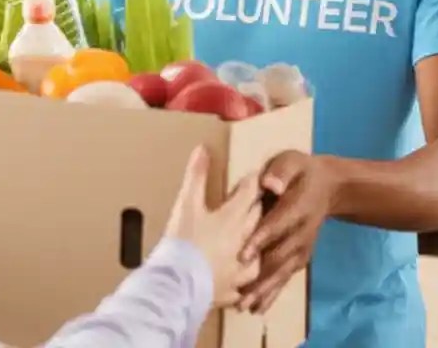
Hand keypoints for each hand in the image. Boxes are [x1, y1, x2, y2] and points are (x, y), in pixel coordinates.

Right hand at [164, 146, 262, 306]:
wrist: (178, 284)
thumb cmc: (183, 241)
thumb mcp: (186, 203)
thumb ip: (196, 175)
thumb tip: (202, 148)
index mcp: (233, 218)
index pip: (250, 193)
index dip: (252, 182)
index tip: (255, 176)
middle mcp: (244, 241)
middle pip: (258, 220)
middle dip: (259, 208)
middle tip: (258, 201)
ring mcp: (241, 269)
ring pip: (259, 254)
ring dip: (259, 245)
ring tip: (255, 242)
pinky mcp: (233, 289)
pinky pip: (245, 285)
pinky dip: (246, 282)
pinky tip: (242, 282)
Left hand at [237, 151, 331, 313]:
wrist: (329, 187)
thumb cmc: (301, 171)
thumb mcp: (292, 160)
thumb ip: (281, 170)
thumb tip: (270, 184)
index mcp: (298, 207)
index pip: (278, 225)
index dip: (262, 239)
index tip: (244, 255)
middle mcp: (302, 232)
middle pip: (280, 256)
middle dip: (260, 276)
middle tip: (239, 292)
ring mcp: (302, 247)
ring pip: (283, 272)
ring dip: (265, 290)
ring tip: (245, 306)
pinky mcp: (299, 257)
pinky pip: (286, 277)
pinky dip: (273, 293)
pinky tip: (258, 308)